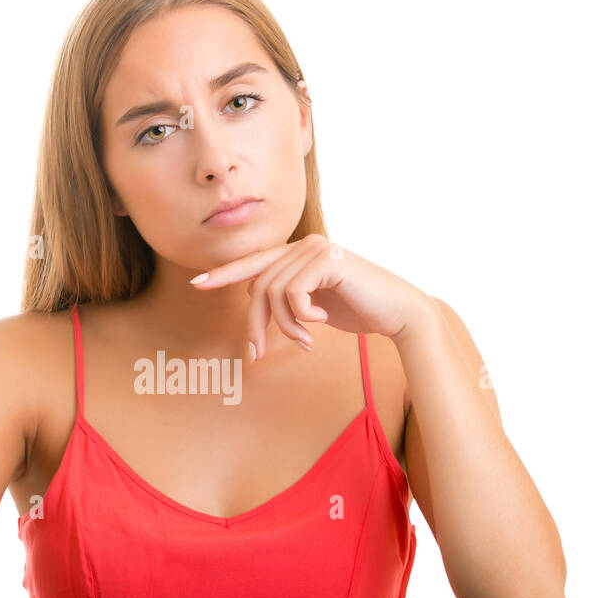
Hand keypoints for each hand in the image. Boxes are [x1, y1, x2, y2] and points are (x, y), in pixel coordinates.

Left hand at [188, 233, 432, 357]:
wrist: (399, 313)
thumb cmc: (360, 310)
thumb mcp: (316, 304)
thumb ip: (289, 298)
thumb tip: (258, 300)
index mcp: (300, 253)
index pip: (255, 262)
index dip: (225, 273)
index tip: (198, 283)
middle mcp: (306, 244)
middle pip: (259, 285)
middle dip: (254, 323)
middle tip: (256, 353)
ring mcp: (316, 249)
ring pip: (273, 292)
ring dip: (285, 326)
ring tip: (305, 340)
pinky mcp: (327, 261)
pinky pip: (293, 293)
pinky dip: (301, 316)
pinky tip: (321, 321)